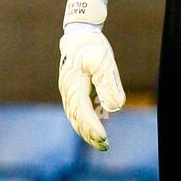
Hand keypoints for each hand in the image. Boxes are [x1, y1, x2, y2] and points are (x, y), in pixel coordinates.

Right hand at [58, 0, 124, 148]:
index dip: (93, 127)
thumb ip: (108, 83)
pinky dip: (85, 122)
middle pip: (77, 119)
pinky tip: (97, 127)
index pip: (83, 112)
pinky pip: (77, 111)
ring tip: (102, 142)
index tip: (104, 138)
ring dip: (87, 131)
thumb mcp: (103, 61)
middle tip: (105, 146)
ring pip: (76, 117)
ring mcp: (68, 92)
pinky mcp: (73, 91)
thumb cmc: (92, 46)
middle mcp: (68, 91)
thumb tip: (113, 107)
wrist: (79, 35)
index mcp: (74, 85)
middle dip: (90, 134)